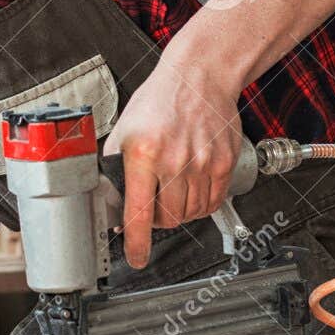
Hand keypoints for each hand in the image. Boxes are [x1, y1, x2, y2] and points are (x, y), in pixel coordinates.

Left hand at [104, 57, 243, 268]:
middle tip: (151, 207)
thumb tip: (110, 201)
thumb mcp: (124, 129)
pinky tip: (191, 190)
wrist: (199, 76)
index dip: (137, 243)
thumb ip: (115, 166)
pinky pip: (212, 202)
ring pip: (190, 214)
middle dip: (156, 221)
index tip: (136, 257)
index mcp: (143, 153)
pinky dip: (200, 205)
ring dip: (179, 213)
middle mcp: (174, 160)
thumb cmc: (159, 100)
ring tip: (172, 192)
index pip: (138, 212)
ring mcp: (203, 163)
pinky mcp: (224, 163)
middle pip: (167, 219)